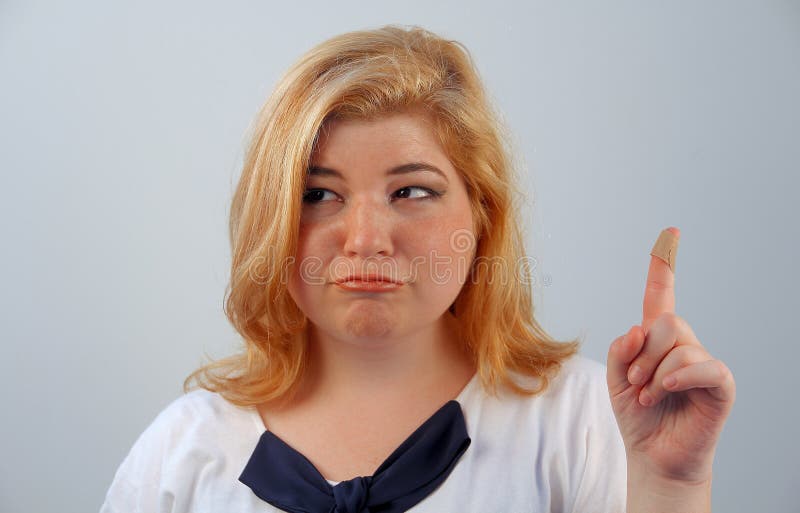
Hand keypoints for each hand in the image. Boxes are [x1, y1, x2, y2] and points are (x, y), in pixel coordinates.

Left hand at [606, 227, 735, 483]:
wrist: (654, 456)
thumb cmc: (638, 416)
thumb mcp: (616, 380)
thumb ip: (621, 351)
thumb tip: (637, 330)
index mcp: (656, 340)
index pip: (662, 296)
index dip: (664, 265)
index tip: (669, 233)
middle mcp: (683, 345)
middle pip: (667, 322)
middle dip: (643, 352)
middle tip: (634, 381)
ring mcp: (703, 363)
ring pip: (679, 344)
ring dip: (653, 372)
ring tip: (648, 395)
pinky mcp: (720, 384)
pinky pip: (704, 366)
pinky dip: (678, 377)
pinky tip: (666, 390)